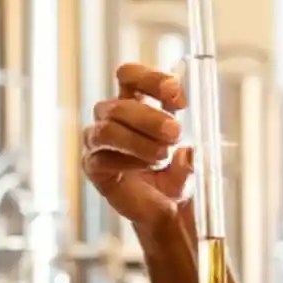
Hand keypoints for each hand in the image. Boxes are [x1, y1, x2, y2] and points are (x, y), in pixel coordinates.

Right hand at [82, 63, 192, 229]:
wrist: (164, 206)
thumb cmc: (173, 172)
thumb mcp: (189, 157)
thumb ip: (189, 152)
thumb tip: (186, 153)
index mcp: (134, 100)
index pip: (130, 76)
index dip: (151, 79)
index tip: (177, 95)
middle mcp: (111, 116)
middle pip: (120, 104)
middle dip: (149, 117)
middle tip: (175, 133)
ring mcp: (98, 140)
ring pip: (108, 129)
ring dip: (138, 141)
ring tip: (163, 156)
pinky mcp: (93, 165)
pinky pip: (102, 158)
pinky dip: (128, 161)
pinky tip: (147, 167)